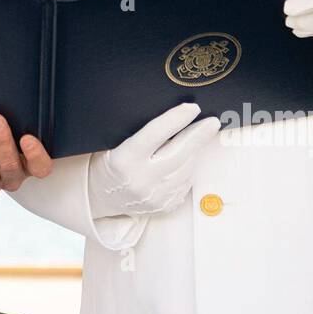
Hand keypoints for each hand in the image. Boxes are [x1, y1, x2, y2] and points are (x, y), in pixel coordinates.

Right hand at [89, 102, 218, 216]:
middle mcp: (140, 179)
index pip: (155, 134)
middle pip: (178, 153)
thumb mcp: (113, 143)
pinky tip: (189, 158)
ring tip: (198, 137)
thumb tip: (174, 117)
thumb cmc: (108, 162)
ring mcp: (154, 196)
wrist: (100, 197)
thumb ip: (140, 133)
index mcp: (124, 159)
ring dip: (195, 151)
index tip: (192, 108)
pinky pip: (185, 183)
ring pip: (186, 169)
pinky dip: (189, 168)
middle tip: (212, 122)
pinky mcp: (163, 206)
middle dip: (198, 135)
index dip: (176, 119)